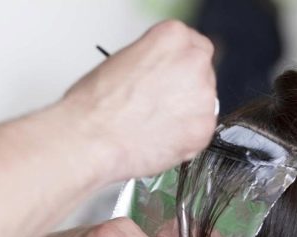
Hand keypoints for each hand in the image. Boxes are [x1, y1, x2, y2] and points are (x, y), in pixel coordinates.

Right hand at [59, 20, 216, 180]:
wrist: (92, 139)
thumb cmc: (95, 105)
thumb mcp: (122, 62)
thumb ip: (152, 63)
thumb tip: (159, 75)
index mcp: (173, 38)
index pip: (192, 45)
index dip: (178, 66)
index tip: (170, 77)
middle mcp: (193, 63)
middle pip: (201, 74)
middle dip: (183, 90)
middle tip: (159, 105)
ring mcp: (204, 98)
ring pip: (202, 105)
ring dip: (184, 115)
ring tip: (153, 125)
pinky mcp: (203, 130)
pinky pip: (199, 133)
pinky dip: (184, 139)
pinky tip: (159, 139)